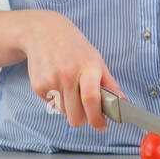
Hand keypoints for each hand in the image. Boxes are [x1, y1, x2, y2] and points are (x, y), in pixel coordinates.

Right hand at [20, 9, 125, 131]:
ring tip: (71, 90)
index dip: (97, 117)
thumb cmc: (74, 47)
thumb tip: (122, 102)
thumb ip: (109, 83)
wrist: (43, 33)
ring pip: (64, 114)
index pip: (91, 98)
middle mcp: (68, 75)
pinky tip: (57, 82)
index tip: (101, 125)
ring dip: (70, 109)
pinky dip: (58, 100)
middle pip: (76, 115)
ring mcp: (51, 81)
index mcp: (87, 67)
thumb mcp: (96, 59)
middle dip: (84, 119)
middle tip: (87, 111)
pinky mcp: (38, 87)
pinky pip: (52, 105)